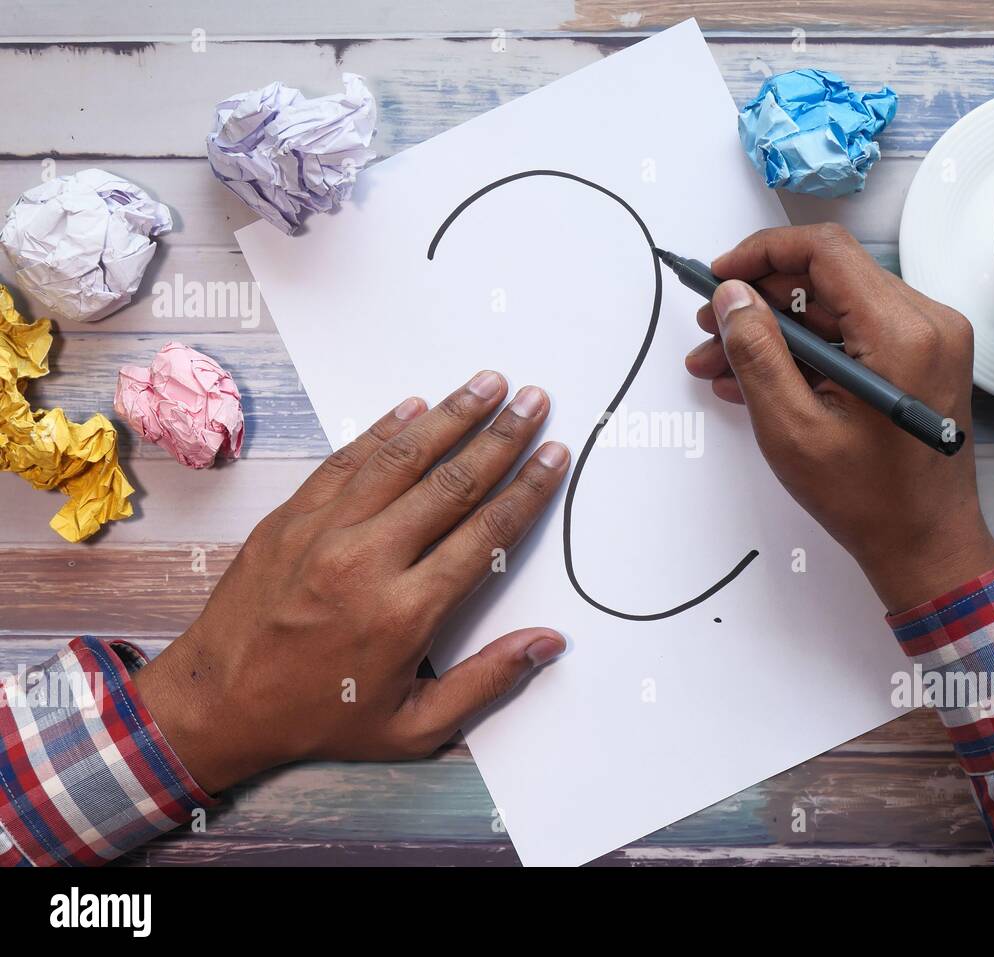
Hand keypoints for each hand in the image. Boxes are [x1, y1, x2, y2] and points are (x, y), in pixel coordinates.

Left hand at [135, 372, 570, 793]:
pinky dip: (382, 429)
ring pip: (400, 459)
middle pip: (451, 484)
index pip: (485, 534)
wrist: (217, 704)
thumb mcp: (413, 727)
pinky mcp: (291, 517)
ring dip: (449, 416)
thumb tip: (548, 643)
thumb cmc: (320, 716)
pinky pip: (346, 461)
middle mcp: (367, 561)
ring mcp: (324, 532)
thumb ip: (486, 682)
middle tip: (534, 401)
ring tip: (487, 383)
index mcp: (406, 612)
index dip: (527, 489)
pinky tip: (414, 405)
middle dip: (501, 438)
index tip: (554, 455)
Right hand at [684, 224, 993, 611]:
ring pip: (837, 306)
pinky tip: (759, 378)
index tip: (718, 277)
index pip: (824, 252)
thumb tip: (732, 296)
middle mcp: (927, 322)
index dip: (762, 254)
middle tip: (709, 330)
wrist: (927, 544)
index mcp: (901, 333)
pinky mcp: (922, 357)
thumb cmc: (867, 501)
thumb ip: (757, 353)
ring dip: (778, 329)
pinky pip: (855, 333)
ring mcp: (930, 339)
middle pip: (829, 277)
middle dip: (760, 300)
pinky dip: (808, 350)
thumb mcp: (792, 429)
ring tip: (721, 363)